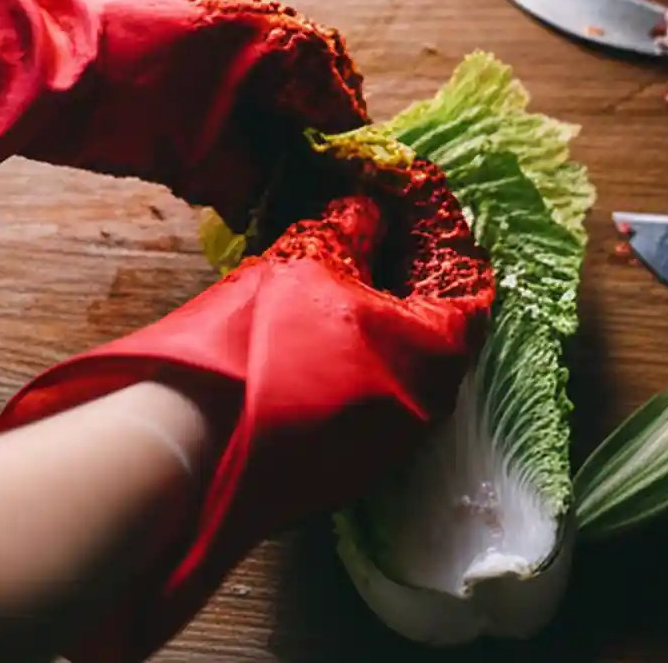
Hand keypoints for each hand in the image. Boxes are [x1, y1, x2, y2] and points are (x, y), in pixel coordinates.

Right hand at [0, 151, 494, 660]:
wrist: (198, 442)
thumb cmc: (265, 341)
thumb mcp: (310, 259)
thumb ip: (353, 227)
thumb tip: (368, 216)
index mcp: (438, 350)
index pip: (469, 279)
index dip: (441, 231)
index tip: (411, 202)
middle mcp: (429, 405)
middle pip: (439, 324)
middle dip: (411, 271)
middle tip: (378, 228)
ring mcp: (390, 445)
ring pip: (403, 365)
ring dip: (383, 317)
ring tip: (343, 273)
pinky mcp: (349, 467)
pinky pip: (372, 397)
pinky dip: (359, 358)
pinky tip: (318, 332)